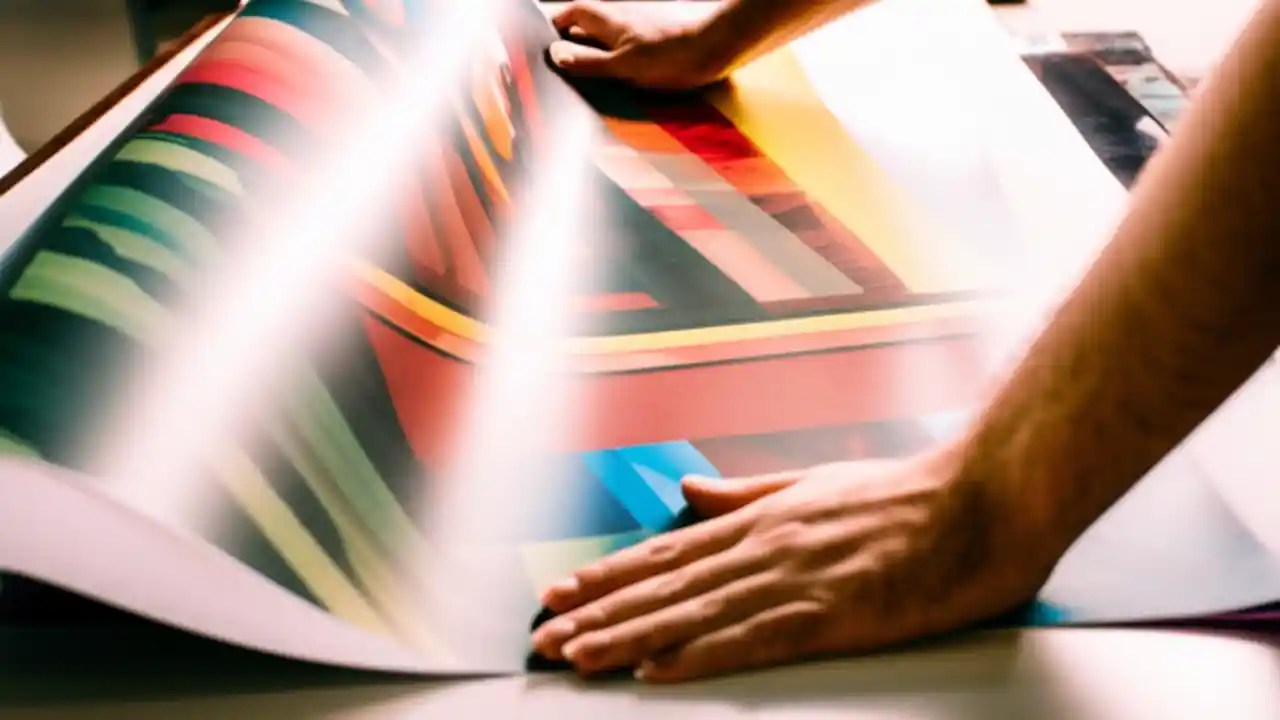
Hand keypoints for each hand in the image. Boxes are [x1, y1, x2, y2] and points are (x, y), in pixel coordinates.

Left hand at [530, 451, 1056, 682]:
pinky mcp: (828, 615)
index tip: (561, 593)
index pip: (666, 552)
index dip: (608, 576)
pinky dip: (697, 655)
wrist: (978, 501)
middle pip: (663, 586)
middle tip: (546, 636)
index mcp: (760, 520)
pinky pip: (750, 640)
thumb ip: (744, 491)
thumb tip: (689, 489)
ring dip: (628, 638)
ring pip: (691, 614)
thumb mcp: (811, 484)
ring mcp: (792, 580)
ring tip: (577, 655)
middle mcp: (762, 547)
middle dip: (598, 613)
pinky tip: (658, 670)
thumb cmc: (903, 497)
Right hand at [548, 1, 733, 89]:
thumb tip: (555, 55)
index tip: (538, 49)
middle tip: (555, 73)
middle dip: (568, 45)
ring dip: (591, 56)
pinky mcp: (653, 40)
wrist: (719, 45)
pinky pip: (622, 49)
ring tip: (583, 83)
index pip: (566, 14)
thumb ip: (588, 61)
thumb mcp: (623, 65)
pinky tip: (617, 82)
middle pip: (582, 28)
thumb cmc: (670, 54)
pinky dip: (613, 62)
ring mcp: (636, 27)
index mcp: (604, 18)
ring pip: (603, 40)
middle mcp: (617, 17)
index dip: (550, 27)